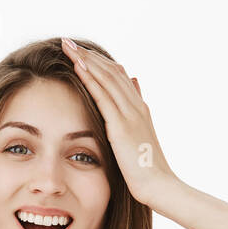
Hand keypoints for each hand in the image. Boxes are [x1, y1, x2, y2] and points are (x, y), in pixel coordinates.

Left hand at [58, 37, 178, 206]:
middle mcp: (136, 106)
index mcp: (140, 109)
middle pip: (111, 71)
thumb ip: (135, 117)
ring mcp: (130, 114)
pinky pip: (103, 96)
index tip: (82, 52)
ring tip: (68, 47)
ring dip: (86, 60)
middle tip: (69, 42)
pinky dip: (90, 79)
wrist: (159, 186)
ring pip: (107, 78)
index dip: (100, 62)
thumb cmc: (147, 171)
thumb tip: (133, 89)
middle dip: (89, 55)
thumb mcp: (140, 140)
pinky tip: (77, 67)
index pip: (119, 77)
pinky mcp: (121, 126)